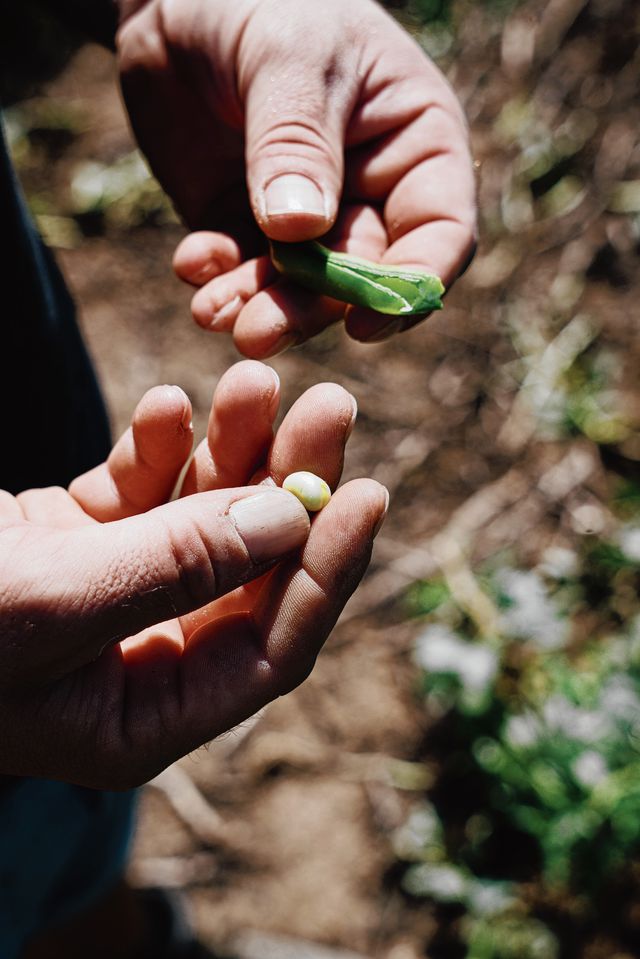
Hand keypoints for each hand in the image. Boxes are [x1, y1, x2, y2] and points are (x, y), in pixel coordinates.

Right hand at [0, 362, 386, 787]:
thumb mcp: (47, 603)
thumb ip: (175, 567)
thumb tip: (295, 518)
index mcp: (141, 718)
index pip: (271, 650)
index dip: (326, 573)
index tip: (368, 492)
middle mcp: (137, 659)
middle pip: (250, 571)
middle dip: (291, 485)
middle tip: (330, 402)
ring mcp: (109, 593)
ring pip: (204, 518)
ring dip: (232, 448)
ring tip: (255, 377)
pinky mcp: (75, 538)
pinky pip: (141, 489)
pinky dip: (157, 446)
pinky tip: (164, 404)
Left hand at [117, 0, 475, 355]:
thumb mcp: (290, 58)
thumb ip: (297, 143)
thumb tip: (302, 231)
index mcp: (415, 145)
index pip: (440, 233)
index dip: (412, 287)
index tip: (363, 323)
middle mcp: (371, 191)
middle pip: (361, 277)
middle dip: (310, 309)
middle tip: (257, 332)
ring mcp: (309, 216)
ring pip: (300, 289)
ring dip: (259, 307)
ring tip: (212, 313)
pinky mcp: (249, 226)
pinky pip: (243, 272)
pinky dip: (218, 281)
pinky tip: (190, 264)